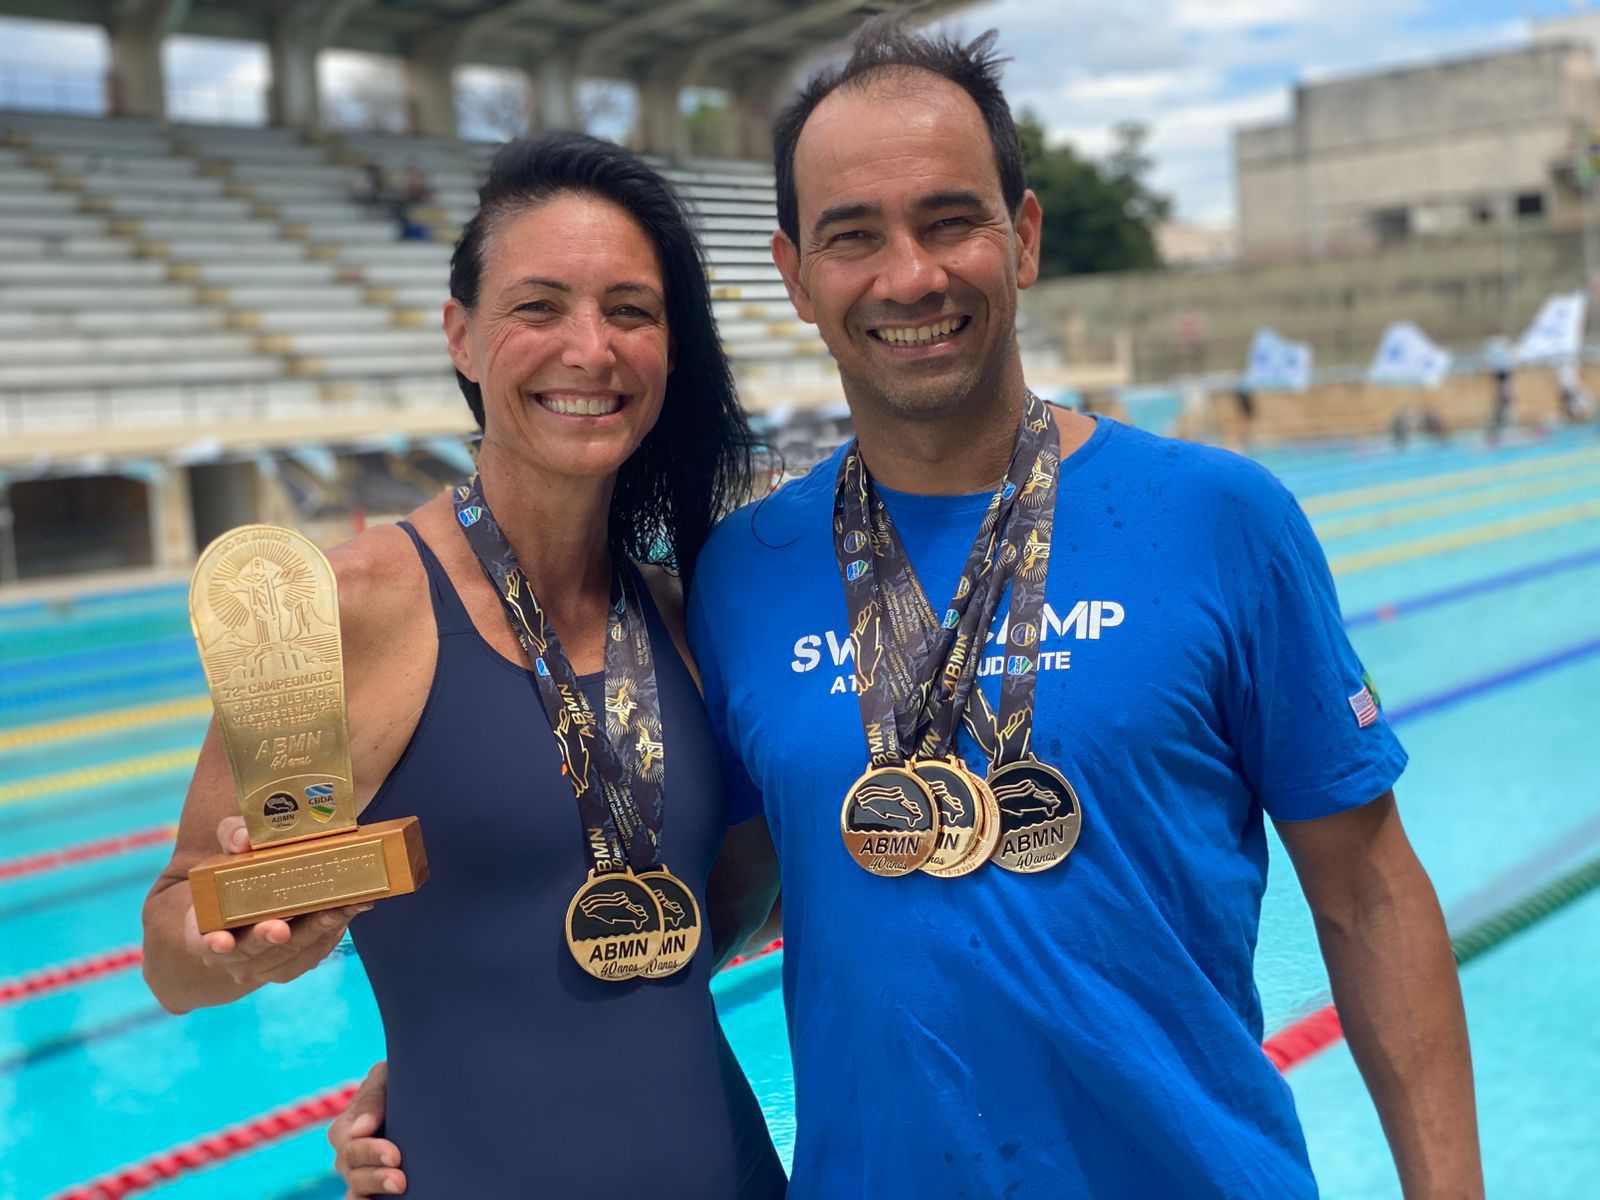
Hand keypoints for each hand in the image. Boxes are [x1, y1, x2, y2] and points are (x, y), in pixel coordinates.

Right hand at [182, 816, 369, 987]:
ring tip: (338, 909)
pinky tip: (353, 907)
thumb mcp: (233, 847)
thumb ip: (234, 837)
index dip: (211, 944)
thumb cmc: (240, 871)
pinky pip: (316, 952)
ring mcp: (265, 965)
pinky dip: (334, 930)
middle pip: (251, 952)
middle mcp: (232, 955)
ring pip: (291, 955)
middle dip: (269, 939)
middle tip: (282, 928)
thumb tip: (245, 839)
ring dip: (315, 933)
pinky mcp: (297, 963)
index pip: (202, 942)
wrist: (261, 895)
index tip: (222, 942)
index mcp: (205, 929)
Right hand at [330, 1061, 404, 1196]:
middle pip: (353, 1173)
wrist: (422, 1098)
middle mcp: (348, 1157)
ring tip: (400, 1188)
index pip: (348, 1145)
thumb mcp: (386, 1077)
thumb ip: (372, 1096)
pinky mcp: (376, 1191)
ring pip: (356, 1193)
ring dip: (374, 1192)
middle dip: (376, 1177)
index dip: (370, 1152)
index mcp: (346, 1129)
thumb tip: (361, 1130)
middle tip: (400, 1180)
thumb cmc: (401, 1082)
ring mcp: (360, 1177)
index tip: (394, 1155)